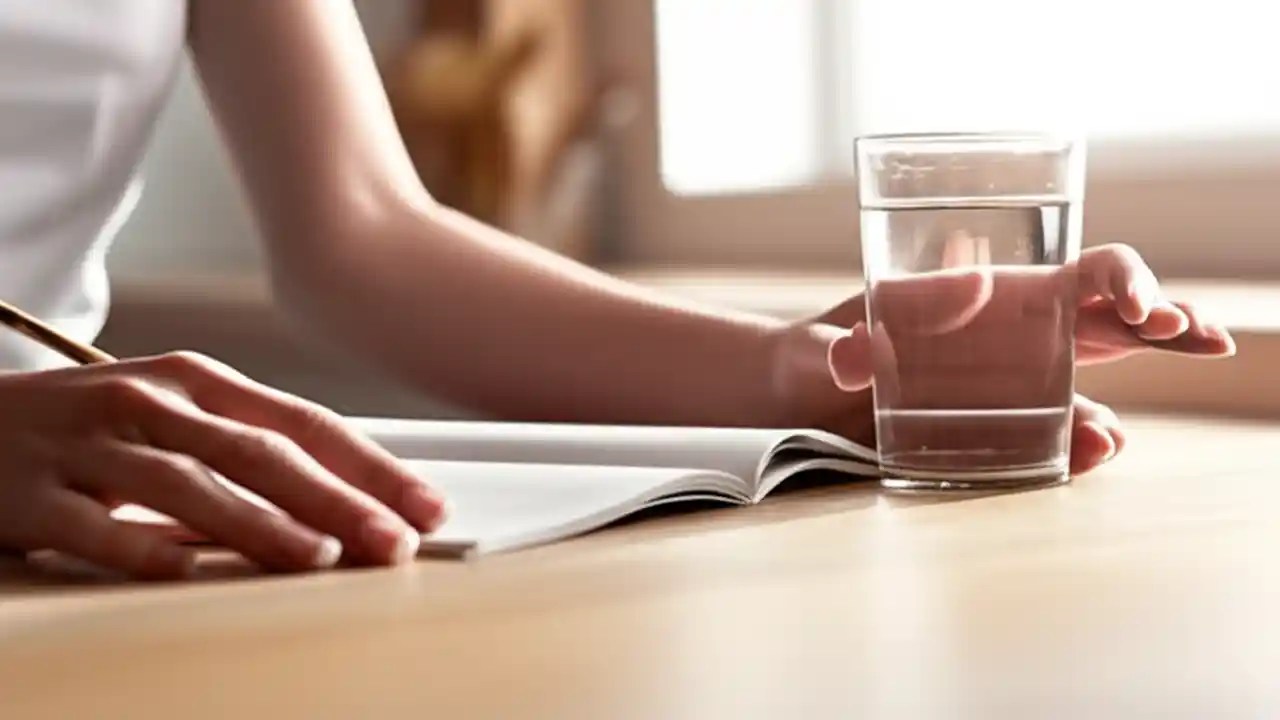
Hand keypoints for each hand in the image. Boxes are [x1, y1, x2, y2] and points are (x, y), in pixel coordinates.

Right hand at [0, 352, 446, 578]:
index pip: (302, 424)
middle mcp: (148, 401)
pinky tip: (186, 570)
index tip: (424, 506)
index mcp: (195, 382)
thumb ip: (245, 452)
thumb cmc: (85, 425)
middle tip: (394, 540)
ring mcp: (88, 445)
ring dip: (260, 522)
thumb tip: (342, 502)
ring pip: (188, 483)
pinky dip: (141, 547)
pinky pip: (92, 525)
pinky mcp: (29, 493)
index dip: (369, 466)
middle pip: (260, 452)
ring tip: (319, 557)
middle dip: (337, 499)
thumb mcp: (170, 418)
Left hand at [776, 244, 1234, 474]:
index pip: (1087, 272)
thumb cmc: (823, 346)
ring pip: (1089, 391)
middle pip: (1115, 325)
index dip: (1128, 279)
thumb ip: (871, 326)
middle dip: (1165, 327)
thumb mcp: (842, 329)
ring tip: (1112, 438)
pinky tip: (1082, 455)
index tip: (1143, 306)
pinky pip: (1046, 440)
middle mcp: (1020, 335)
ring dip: (1114, 408)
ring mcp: (1011, 387)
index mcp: (1003, 291)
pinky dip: (1070, 448)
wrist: (796, 397)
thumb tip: (930, 312)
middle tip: (1197, 338)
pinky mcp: (991, 433)